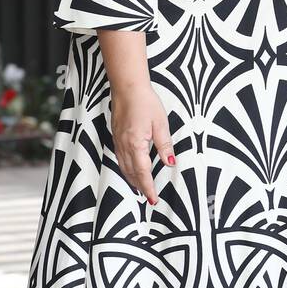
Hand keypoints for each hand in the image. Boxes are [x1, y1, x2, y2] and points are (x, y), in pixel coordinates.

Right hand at [109, 84, 174, 204]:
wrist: (127, 88)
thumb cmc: (145, 102)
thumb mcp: (161, 124)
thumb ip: (164, 146)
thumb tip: (170, 163)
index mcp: (136, 144)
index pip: (143, 172)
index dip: (148, 187)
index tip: (153, 199)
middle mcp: (124, 146)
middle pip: (131, 173)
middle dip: (140, 187)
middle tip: (149, 198)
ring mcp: (118, 142)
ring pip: (124, 167)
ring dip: (132, 180)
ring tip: (141, 189)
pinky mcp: (116, 137)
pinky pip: (120, 159)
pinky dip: (126, 169)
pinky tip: (131, 171)